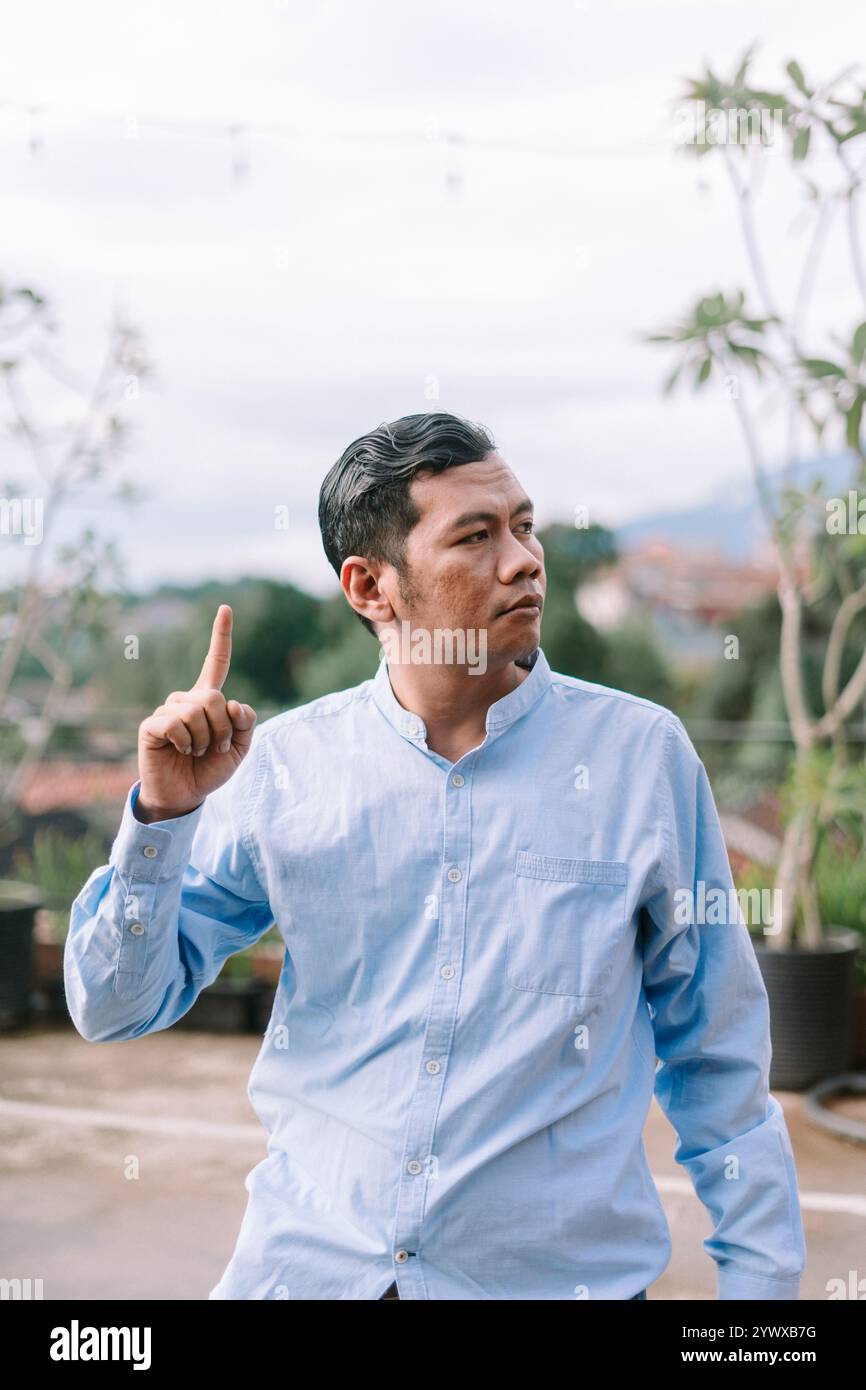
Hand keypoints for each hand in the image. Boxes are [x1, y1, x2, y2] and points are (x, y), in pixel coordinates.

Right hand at [136, 604, 256, 819]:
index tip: (225, 608)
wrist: (185, 795)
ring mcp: (167, 710)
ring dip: (205, 739)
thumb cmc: (210, 769)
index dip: (221, 636)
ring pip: (196, 712)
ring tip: (196, 752)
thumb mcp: (240, 748)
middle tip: (217, 747)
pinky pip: (176, 723)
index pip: (217, 663)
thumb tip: (234, 703)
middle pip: (214, 697)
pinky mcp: (152, 725)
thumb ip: (245, 724)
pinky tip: (180, 751)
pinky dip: (186, 742)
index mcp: (208, 700)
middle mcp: (186, 699)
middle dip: (223, 727)